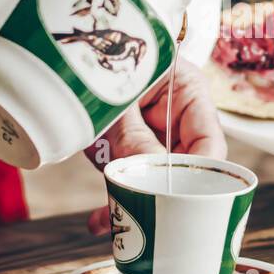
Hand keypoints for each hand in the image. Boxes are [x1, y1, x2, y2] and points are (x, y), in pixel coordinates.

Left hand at [86, 59, 226, 234]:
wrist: (65, 53)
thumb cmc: (99, 59)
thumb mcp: (117, 96)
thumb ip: (134, 136)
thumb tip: (151, 182)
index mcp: (188, 94)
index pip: (208, 143)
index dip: (200, 175)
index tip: (182, 199)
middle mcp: (175, 119)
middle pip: (183, 167)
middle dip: (163, 193)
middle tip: (148, 216)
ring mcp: (151, 135)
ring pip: (154, 177)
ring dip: (134, 198)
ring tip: (111, 218)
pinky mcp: (127, 147)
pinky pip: (128, 177)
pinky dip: (114, 196)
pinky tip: (98, 220)